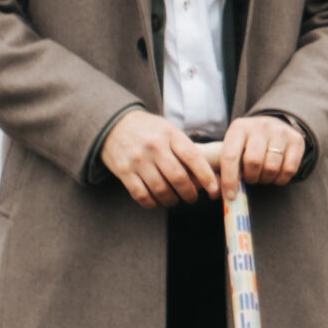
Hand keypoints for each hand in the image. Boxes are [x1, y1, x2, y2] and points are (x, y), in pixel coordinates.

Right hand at [100, 109, 217, 208]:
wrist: (113, 125)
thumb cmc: (148, 130)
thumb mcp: (168, 130)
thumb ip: (184, 149)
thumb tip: (207, 174)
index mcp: (170, 134)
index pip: (193, 157)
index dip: (206, 176)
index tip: (214, 188)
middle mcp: (154, 147)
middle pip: (178, 177)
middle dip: (190, 193)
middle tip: (193, 198)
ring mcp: (138, 160)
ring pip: (161, 189)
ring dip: (172, 200)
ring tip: (175, 200)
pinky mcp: (124, 172)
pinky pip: (141, 194)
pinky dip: (152, 203)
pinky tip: (157, 202)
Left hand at [221, 114, 306, 186]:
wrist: (275, 124)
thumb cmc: (249, 142)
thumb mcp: (235, 145)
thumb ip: (228, 165)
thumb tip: (223, 194)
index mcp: (239, 127)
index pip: (230, 156)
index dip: (229, 179)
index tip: (230, 196)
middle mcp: (260, 126)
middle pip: (253, 162)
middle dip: (251, 178)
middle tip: (251, 179)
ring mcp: (280, 132)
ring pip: (272, 167)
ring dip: (266, 179)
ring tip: (263, 176)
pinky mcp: (296, 140)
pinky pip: (289, 170)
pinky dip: (281, 179)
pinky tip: (276, 175)